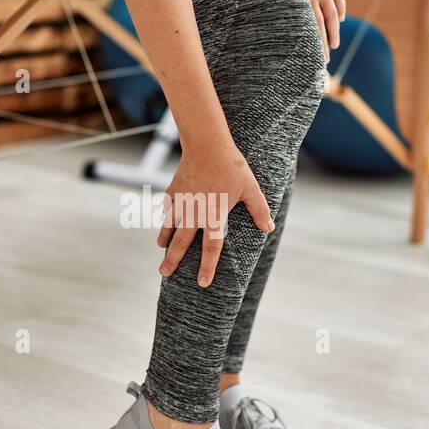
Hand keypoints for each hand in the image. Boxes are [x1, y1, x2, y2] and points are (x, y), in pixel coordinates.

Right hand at [157, 142, 273, 286]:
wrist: (207, 145)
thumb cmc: (232, 167)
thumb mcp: (250, 189)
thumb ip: (259, 210)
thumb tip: (268, 228)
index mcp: (214, 216)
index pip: (211, 247)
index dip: (207, 267)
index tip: (203, 282)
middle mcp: (195, 213)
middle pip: (182, 242)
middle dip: (173, 260)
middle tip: (164, 273)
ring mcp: (182, 202)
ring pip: (170, 226)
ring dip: (165, 239)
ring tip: (161, 249)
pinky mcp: (174, 190)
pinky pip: (168, 208)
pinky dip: (165, 217)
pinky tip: (164, 223)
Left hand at [281, 0, 344, 61]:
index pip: (308, 25)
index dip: (311, 44)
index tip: (312, 59)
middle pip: (322, 25)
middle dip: (323, 45)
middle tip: (323, 62)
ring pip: (333, 15)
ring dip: (333, 32)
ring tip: (334, 45)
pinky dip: (340, 10)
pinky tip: (340, 19)